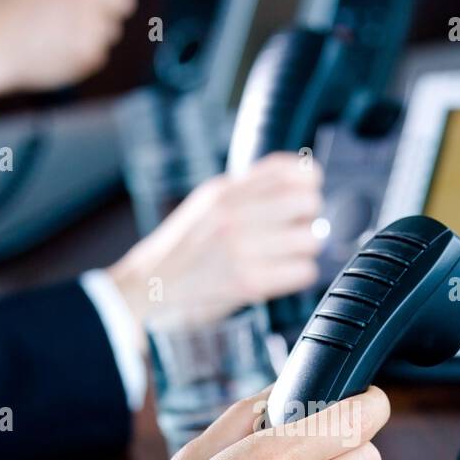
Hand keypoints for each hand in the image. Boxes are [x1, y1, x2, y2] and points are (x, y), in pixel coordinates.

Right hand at [0, 0, 137, 94]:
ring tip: (61, 33)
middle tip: (90, 12)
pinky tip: (57, 49)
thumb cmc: (2, 11)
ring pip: (112, 30)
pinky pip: (99, 54)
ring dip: (94, 32)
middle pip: (126, 0)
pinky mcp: (87, 54)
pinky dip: (83, 54)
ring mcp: (89, 26)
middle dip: (111, 6)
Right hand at [108, 153, 322, 329]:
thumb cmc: (181, 249)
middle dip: (309, 218)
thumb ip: (246, 189)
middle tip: (296, 230)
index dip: (309, 183)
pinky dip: (299, 275)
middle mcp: (234, 215)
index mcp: (225, 191)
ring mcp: (241, 249)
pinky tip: (282, 274)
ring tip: (286, 256)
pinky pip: (302, 272)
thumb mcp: (206, 204)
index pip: (291, 171)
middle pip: (309, 203)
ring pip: (311, 240)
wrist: (148, 287)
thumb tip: (299, 180)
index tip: (305, 195)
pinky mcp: (248, 282)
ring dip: (305, 251)